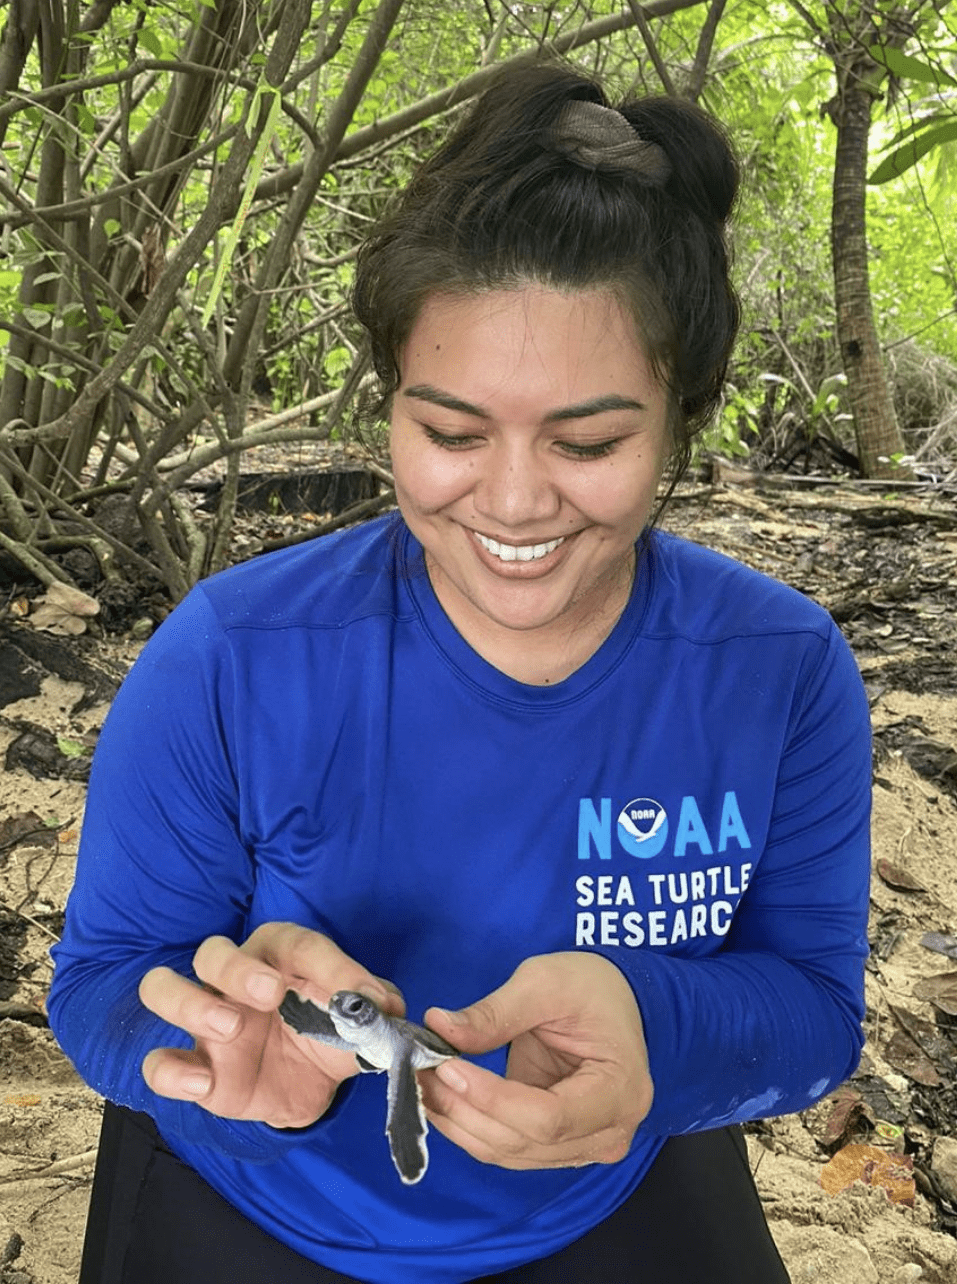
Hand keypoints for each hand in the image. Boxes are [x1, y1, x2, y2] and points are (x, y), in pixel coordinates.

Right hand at [138, 922, 402, 1127]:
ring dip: (193, 1003)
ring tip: (231, 1028)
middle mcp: (235, 979)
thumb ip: (377, 1007)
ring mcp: (208, 1021)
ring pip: (163, 987)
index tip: (359, 995)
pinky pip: (158, 1060)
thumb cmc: (329, 1034)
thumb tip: (388, 1005)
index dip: (330, 965)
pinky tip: (201, 1082)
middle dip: (237, 968)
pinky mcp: (195, 1065)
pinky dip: (170, 1068)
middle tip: (270, 994)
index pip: (297, 944)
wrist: (309, 1087)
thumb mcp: (361, 1023)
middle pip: (213, 951)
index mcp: (281, 956)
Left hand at [421, 952, 652, 1169]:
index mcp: (620, 1090)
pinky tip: (442, 1097)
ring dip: (459, 1121)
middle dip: (464, 1110)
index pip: (548, 1117)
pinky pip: (508, 1146)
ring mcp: (586, 1145)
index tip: (447, 1067)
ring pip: (509, 1152)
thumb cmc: (589, 985)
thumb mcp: (544, 983)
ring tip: (423, 1081)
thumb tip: (438, 1028)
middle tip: (419, 1071)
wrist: (611, 999)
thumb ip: (494, 1013)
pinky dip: (470, 1125)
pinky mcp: (561, 1146)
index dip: (491, 1099)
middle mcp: (610, 1131)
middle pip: (524, 1141)